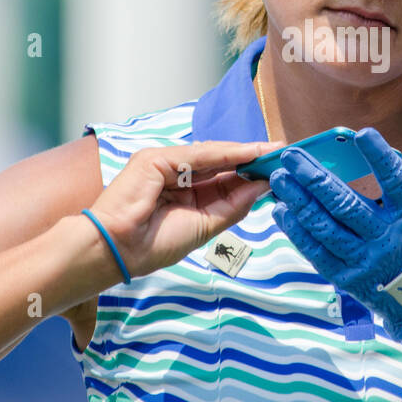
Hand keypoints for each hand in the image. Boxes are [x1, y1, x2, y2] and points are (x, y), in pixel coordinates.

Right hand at [86, 140, 281, 280]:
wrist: (117, 251)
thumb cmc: (153, 245)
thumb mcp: (205, 225)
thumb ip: (233, 204)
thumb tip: (262, 185)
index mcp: (184, 193)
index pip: (223, 178)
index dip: (250, 173)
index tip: (278, 170)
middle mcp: (174, 174)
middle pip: (220, 162)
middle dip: (252, 159)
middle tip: (284, 153)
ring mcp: (163, 163)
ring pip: (212, 155)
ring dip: (244, 153)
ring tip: (274, 151)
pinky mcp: (155, 158)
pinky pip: (198, 154)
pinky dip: (226, 153)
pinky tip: (250, 153)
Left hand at [268, 127, 401, 341]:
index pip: (396, 182)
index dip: (380, 158)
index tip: (363, 134)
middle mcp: (387, 239)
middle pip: (346, 204)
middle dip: (315, 178)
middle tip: (291, 155)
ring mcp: (365, 262)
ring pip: (325, 227)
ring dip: (299, 201)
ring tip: (279, 179)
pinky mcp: (347, 279)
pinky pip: (316, 253)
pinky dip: (297, 231)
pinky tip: (282, 211)